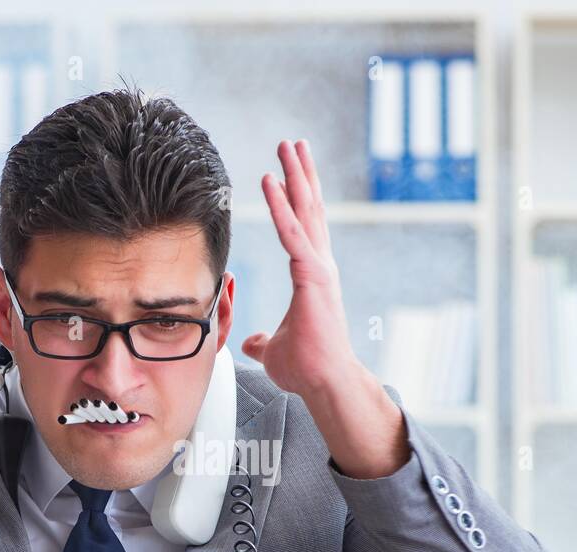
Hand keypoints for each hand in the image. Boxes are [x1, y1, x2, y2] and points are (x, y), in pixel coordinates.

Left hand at [240, 139, 360, 397]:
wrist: (325, 382)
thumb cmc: (306, 368)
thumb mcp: (273, 349)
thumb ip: (261, 340)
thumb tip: (251, 341)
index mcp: (313, 275)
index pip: (304, 228)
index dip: (296, 198)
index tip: (286, 173)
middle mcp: (320, 265)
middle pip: (310, 209)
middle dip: (301, 174)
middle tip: (293, 143)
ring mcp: (319, 268)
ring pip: (306, 211)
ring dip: (295, 175)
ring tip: (287, 145)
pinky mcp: (313, 276)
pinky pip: (292, 233)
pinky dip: (280, 205)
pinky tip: (269, 181)